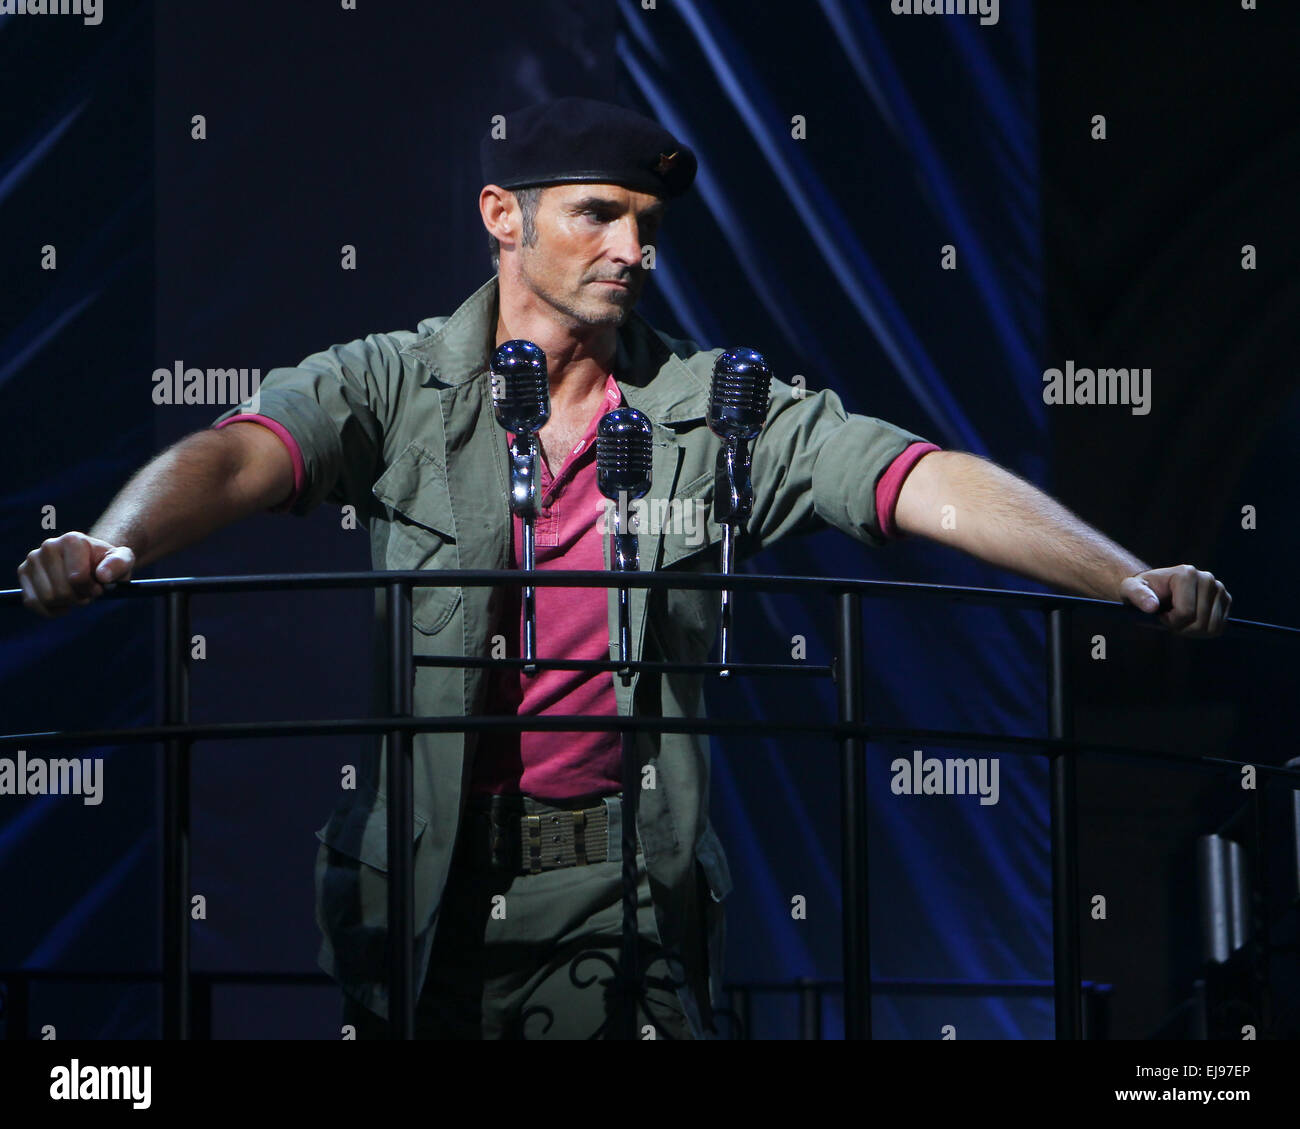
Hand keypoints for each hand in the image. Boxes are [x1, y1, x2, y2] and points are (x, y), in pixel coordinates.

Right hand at [16, 532, 135, 617]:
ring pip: (47, 598)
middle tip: (87, 592)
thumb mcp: (123, 560)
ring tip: (75, 594)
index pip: (77, 578)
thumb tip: (103, 576)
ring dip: (66, 604)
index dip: (92, 590)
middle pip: (61, 591)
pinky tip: (62, 605)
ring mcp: (33, 559)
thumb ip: (119, 564)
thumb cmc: (107, 562)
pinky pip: (31, 602)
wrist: (90, 561)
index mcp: (72, 540)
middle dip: (79, 598)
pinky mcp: (23, 572)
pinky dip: (49, 610)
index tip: (99, 586)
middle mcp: (48, 546)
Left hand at [1120, 564, 1230, 636]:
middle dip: (1181, 628)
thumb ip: (1138, 596)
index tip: (1159, 614)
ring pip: (1212, 627)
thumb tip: (1152, 607)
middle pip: (1200, 622)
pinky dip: (1204, 631)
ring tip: (1179, 620)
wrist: (1155, 588)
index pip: (1185, 613)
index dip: (1170, 622)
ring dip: (1193, 631)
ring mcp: (1219, 589)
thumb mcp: (1130, 590)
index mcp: (1187, 574)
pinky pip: (1219, 627)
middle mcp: (1207, 578)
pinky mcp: (1225, 600)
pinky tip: (1190, 621)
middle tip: (1168, 619)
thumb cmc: (1141, 589)